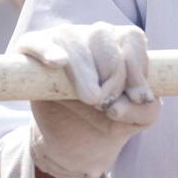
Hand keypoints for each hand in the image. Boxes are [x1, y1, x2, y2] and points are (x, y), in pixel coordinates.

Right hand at [19, 21, 160, 177]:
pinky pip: (35, 42)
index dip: (135, 65)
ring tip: (89, 99)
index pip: (130, 36)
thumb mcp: (138, 120)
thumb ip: (144, 110)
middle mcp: (91, 35)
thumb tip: (118, 106)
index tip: (135, 96)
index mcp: (119, 43)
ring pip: (71, 38)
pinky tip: (57, 62)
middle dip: (110, 73)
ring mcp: (60, 41)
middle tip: (104, 103)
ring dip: (83, 71)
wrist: (74, 142)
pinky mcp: (32, 54)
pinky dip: (46, 49)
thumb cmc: (109, 120)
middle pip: (101, 34)